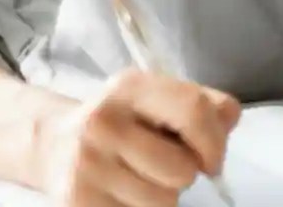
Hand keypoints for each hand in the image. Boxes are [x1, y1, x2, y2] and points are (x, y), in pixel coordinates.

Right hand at [39, 70, 241, 206]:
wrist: (54, 145)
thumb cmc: (123, 123)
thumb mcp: (157, 100)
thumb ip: (202, 104)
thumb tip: (229, 118)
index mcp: (131, 87)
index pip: (194, 110)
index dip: (214, 142)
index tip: (211, 159)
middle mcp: (104, 122)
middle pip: (182, 169)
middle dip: (183, 173)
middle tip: (161, 164)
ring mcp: (87, 165)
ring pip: (164, 202)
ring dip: (162, 197)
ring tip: (138, 177)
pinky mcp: (78, 202)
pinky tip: (121, 193)